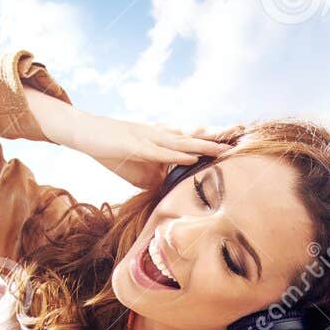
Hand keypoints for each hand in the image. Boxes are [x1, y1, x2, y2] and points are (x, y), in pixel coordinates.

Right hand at [27, 89, 232, 189]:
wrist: (85, 134)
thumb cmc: (113, 151)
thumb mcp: (141, 172)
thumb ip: (159, 179)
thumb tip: (173, 195)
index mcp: (164, 140)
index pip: (195, 140)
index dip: (216, 140)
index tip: (239, 142)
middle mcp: (161, 135)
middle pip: (196, 135)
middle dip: (219, 136)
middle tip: (244, 133)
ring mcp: (150, 138)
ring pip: (183, 141)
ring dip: (205, 144)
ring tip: (226, 147)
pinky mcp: (137, 144)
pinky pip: (162, 150)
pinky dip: (179, 153)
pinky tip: (194, 154)